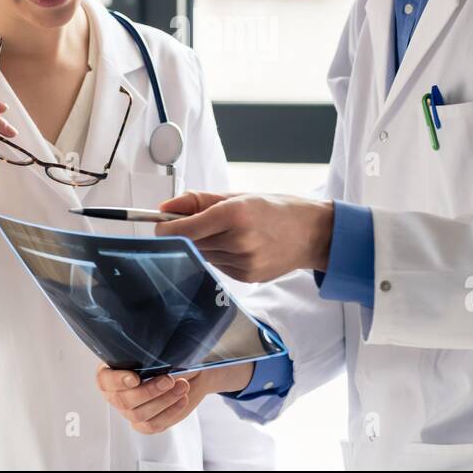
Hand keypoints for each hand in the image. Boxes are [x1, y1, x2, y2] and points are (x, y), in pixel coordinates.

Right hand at [96, 363, 252, 433]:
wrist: (184, 369)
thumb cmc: (165, 355)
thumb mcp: (155, 348)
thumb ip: (148, 352)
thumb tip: (153, 355)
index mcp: (111, 372)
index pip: (104, 380)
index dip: (118, 381)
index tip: (136, 378)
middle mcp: (116, 394)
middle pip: (123, 401)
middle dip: (148, 391)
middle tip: (169, 379)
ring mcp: (129, 411)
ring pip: (139, 415)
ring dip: (163, 401)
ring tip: (182, 386)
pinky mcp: (145, 423)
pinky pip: (153, 425)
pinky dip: (169, 412)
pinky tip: (182, 399)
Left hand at [153, 191, 333, 282]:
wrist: (313, 233)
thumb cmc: (277, 209)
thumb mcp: (239, 195)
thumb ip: (199, 202)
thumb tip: (164, 208)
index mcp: (234, 214)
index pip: (182, 230)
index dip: (165, 229)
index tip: (159, 225)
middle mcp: (237, 240)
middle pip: (189, 244)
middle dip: (184, 235)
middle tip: (195, 222)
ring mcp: (243, 262)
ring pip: (203, 256)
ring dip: (204, 245)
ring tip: (227, 232)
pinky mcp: (246, 277)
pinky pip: (218, 266)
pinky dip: (220, 256)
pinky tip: (238, 246)